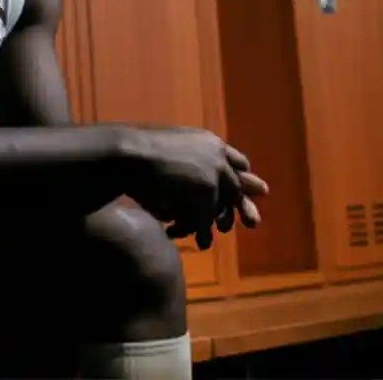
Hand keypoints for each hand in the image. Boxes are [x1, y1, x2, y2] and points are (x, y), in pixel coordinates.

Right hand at [120, 127, 268, 249]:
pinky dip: (200, 231)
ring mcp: (214, 172)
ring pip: (223, 205)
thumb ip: (186, 165)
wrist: (127, 153)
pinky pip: (206, 218)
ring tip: (216, 235)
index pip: (236, 160)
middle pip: (237, 184)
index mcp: (208, 141)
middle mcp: (216, 155)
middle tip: (254, 222)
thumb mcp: (169, 153)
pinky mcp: (206, 191)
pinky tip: (197, 241)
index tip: (255, 190)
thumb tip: (188, 185)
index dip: (241, 176)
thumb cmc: (136, 151)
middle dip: (243, 205)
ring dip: (221, 222)